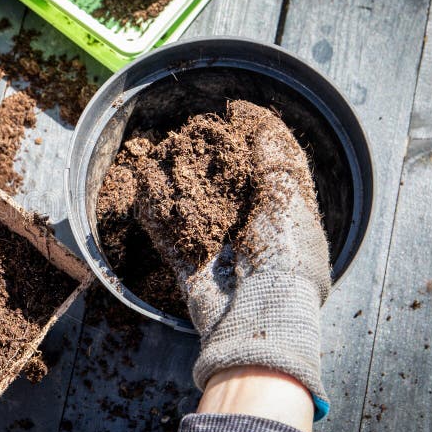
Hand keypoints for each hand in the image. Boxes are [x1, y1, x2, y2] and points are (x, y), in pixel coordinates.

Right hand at [164, 101, 331, 419]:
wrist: (256, 319)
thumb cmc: (284, 258)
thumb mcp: (289, 200)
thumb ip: (275, 160)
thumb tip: (259, 120)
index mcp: (278, 211)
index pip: (262, 165)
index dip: (247, 137)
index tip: (232, 113)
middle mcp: (247, 226)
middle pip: (222, 181)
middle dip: (204, 155)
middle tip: (191, 132)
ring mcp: (216, 246)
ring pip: (190, 203)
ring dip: (175, 178)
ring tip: (162, 151)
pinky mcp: (189, 264)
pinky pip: (166, 233)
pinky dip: (153, 211)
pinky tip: (142, 186)